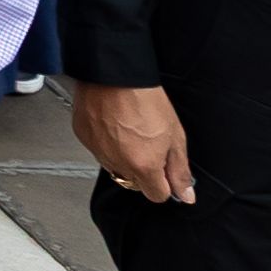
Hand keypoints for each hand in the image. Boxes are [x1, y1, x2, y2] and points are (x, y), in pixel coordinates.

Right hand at [75, 79, 196, 203]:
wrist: (115, 74)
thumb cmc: (145, 98)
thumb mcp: (175, 135)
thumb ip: (180, 169)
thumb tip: (186, 195)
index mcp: (144, 166)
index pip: (157, 196)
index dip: (164, 183)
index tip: (165, 168)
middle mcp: (119, 164)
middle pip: (135, 183)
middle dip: (144, 170)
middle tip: (148, 144)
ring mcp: (99, 152)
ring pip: (116, 167)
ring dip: (124, 157)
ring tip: (129, 130)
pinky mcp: (84, 139)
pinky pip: (99, 151)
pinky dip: (107, 143)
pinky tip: (113, 124)